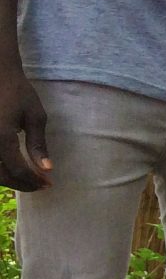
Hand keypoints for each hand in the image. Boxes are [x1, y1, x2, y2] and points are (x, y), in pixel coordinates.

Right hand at [0, 68, 49, 189]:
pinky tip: (13, 169)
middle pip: (0, 176)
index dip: (33, 180)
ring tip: (27, 179)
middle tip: (39, 185)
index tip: (47, 183)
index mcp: (1, 136)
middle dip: (21, 184)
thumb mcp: (35, 116)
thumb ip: (38, 145)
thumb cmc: (18, 92)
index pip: (17, 169)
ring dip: (8, 180)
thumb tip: (47, 169)